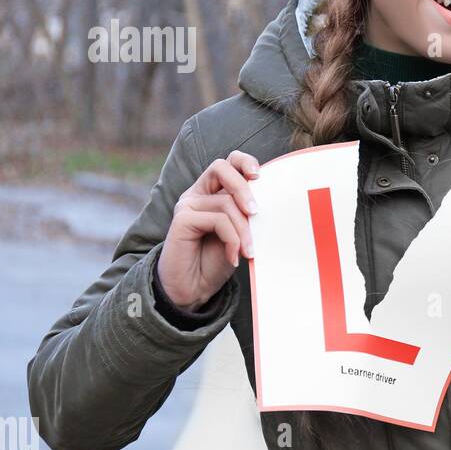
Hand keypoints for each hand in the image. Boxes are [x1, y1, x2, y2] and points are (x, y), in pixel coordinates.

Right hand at [157, 150, 260, 310]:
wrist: (194, 289)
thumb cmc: (219, 260)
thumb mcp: (240, 233)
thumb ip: (247, 213)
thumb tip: (268, 200)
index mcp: (212, 191)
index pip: (227, 162)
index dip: (244, 161)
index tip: (260, 175)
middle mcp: (197, 193)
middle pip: (221, 168)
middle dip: (244, 188)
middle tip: (257, 213)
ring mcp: (187, 205)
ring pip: (226, 202)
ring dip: (244, 229)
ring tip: (248, 251)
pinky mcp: (182, 219)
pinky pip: (217, 220)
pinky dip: (233, 239)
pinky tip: (234, 257)